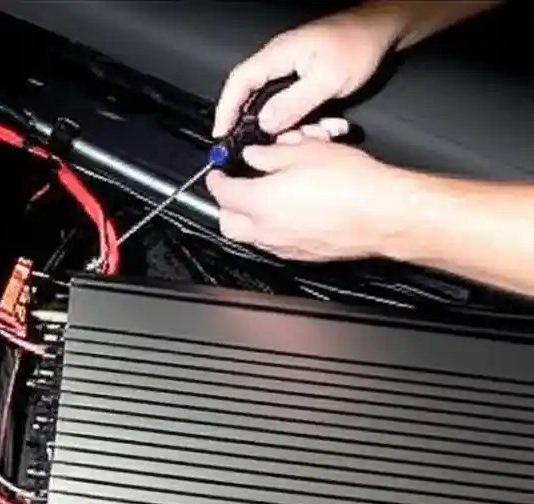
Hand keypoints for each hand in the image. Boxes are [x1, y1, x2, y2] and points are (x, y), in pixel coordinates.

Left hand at [205, 134, 408, 261]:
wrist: (384, 213)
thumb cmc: (351, 183)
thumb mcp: (304, 152)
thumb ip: (269, 155)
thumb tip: (254, 156)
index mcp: (260, 202)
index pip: (222, 193)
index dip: (216, 180)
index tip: (217, 173)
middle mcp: (267, 230)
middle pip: (227, 224)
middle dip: (225, 206)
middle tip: (235, 190)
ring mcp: (284, 246)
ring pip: (250, 237)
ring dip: (248, 220)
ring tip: (261, 202)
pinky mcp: (303, 255)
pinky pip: (275, 245)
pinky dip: (271, 231)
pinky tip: (288, 215)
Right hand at [212, 8, 401, 136]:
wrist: (382, 29)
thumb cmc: (359, 44)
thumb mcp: (327, 79)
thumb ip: (295, 103)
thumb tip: (266, 123)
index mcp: (277, 55)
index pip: (238, 82)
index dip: (226, 109)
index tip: (221, 132)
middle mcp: (278, 60)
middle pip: (248, 93)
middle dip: (246, 120)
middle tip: (245, 144)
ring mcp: (290, 67)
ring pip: (269, 99)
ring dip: (274, 121)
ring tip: (280, 138)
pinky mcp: (302, 74)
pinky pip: (285, 99)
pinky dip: (290, 115)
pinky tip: (302, 126)